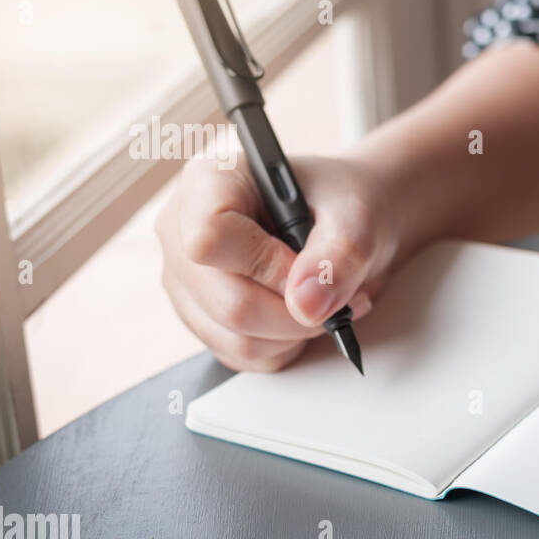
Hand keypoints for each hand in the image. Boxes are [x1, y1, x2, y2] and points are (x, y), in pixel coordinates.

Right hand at [156, 153, 398, 370]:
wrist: (342, 221)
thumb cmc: (340, 204)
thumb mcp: (356, 215)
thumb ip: (338, 255)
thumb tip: (307, 305)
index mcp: (209, 182)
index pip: (208, 238)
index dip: (266, 265)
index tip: (307, 267)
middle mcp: (182, 231)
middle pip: (227, 303)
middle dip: (296, 312)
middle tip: (340, 295)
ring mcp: (186, 281)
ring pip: (235, 339)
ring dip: (296, 333)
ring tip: (328, 300)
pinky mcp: (200, 318)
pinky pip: (241, 356)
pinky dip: (285, 345)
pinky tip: (303, 314)